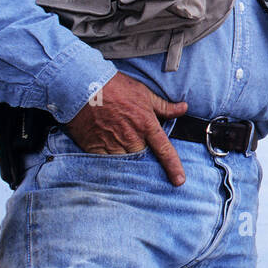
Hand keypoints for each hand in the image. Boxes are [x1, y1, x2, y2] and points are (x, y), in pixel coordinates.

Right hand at [65, 72, 188, 185]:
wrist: (84, 86)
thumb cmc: (116, 87)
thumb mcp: (144, 93)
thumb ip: (164, 106)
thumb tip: (183, 108)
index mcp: (147, 125)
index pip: (164, 150)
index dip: (173, 167)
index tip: (179, 181)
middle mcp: (131, 138)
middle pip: (142, 156)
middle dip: (141, 151)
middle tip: (131, 138)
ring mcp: (113, 144)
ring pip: (125, 160)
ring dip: (124, 155)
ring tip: (117, 140)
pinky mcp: (95, 148)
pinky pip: (105, 161)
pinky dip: (107, 157)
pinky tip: (104, 145)